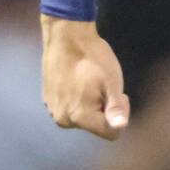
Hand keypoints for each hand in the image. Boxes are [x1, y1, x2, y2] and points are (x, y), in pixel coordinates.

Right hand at [41, 15, 130, 139]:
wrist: (66, 36)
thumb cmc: (93, 57)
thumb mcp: (111, 81)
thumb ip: (116, 107)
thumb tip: (120, 127)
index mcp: (80, 117)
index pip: (112, 133)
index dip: (121, 114)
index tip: (119, 94)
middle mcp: (64, 119)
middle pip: (96, 125)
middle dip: (104, 109)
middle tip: (102, 84)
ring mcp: (53, 110)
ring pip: (84, 117)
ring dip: (91, 103)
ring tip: (88, 80)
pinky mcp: (48, 101)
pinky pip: (71, 108)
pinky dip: (77, 98)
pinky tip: (77, 78)